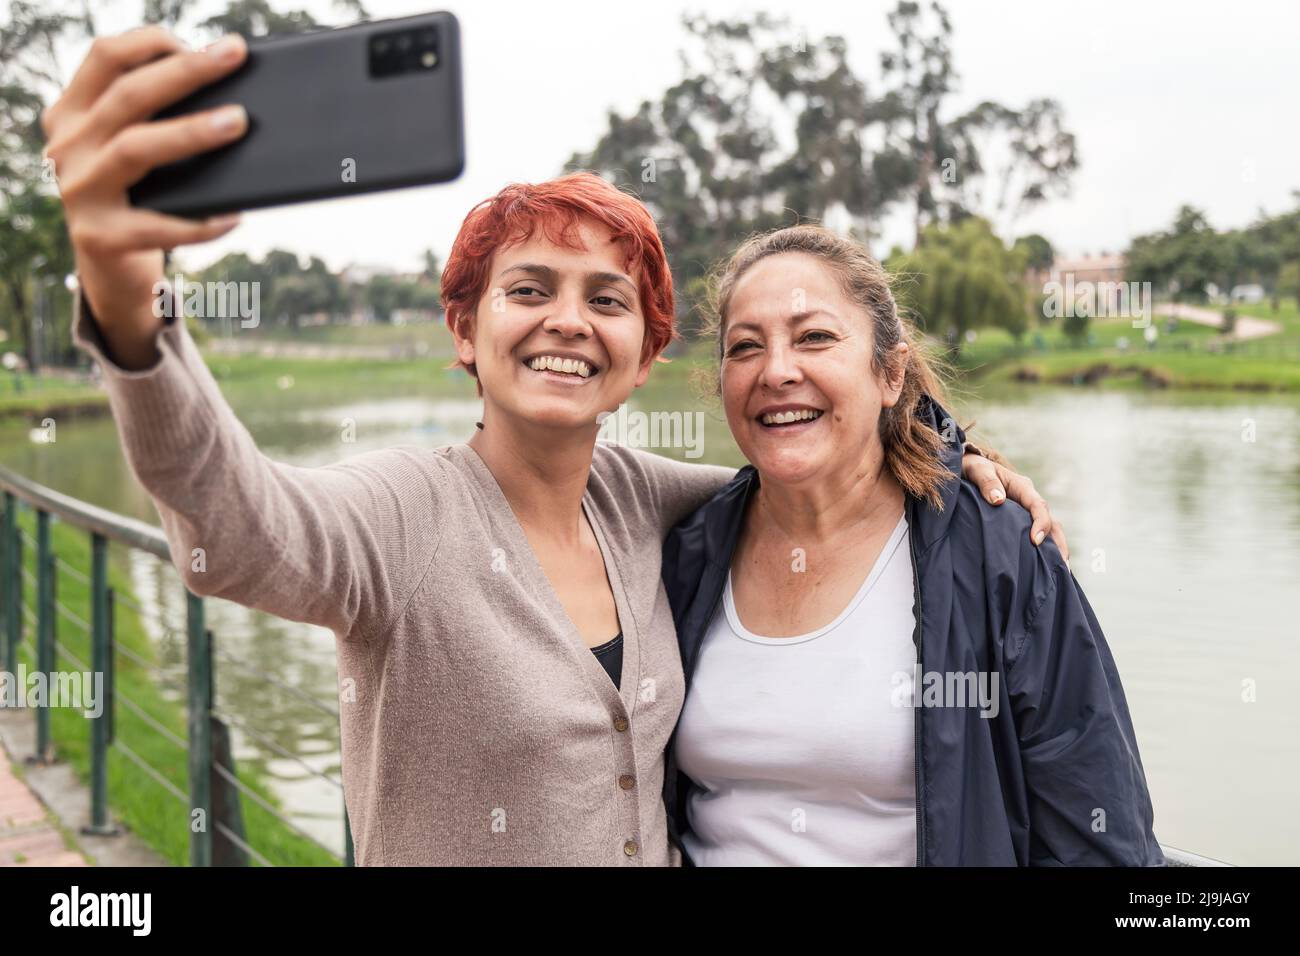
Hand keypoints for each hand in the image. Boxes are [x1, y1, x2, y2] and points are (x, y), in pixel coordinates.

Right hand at [40, 26, 250, 368]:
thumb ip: (153, 117)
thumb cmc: (139, 197)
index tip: (203, 42)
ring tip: (238, 122)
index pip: (104, 57)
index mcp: (73, 114)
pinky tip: (236, 215)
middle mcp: (68, 147)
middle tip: (234, 57)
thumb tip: (225, 87)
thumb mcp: (131, 148)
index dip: (152, 42)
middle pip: (128, 96)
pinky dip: (202, 222)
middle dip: (186, 71)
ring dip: (191, 132)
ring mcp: (79, 192)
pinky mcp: (100, 237)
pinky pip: (159, 226)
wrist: (111, 270)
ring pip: (137, 148)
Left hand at [960, 449, 1068, 560]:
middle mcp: (1029, 500)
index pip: (1038, 506)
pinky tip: (1044, 568)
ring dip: (1056, 549)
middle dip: (1058, 543)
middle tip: (1061, 566)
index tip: (1035, 541)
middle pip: (1052, 522)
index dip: (1040, 523)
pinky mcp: (1020, 521)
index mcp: (1022, 487)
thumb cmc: (973, 468)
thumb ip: (987, 482)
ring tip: (1060, 572)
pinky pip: (1036, 535)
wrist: (967, 469)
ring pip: (1049, 530)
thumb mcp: (977, 470)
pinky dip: (1044, 550)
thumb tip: (998, 500)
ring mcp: (1026, 511)